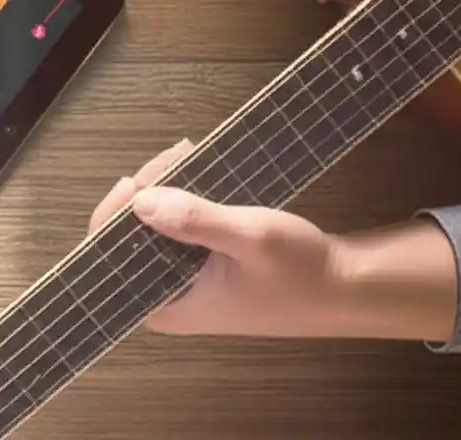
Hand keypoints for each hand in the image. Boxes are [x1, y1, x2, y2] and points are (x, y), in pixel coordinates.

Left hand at [89, 140, 351, 336]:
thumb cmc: (304, 272)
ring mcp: (187, 280)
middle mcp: (170, 297)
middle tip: (173, 157)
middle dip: (146, 192)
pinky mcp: (204, 264)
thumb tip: (140, 202)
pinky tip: (195, 167)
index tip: (133, 182)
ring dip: (166, 188)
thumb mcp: (250, 238)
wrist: (348, 285)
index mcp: (168, 308)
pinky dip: (184, 196)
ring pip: (154, 227)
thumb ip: (194, 220)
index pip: (111, 264)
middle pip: (130, 238)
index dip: (112, 219)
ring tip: (186, 153)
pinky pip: (179, 226)